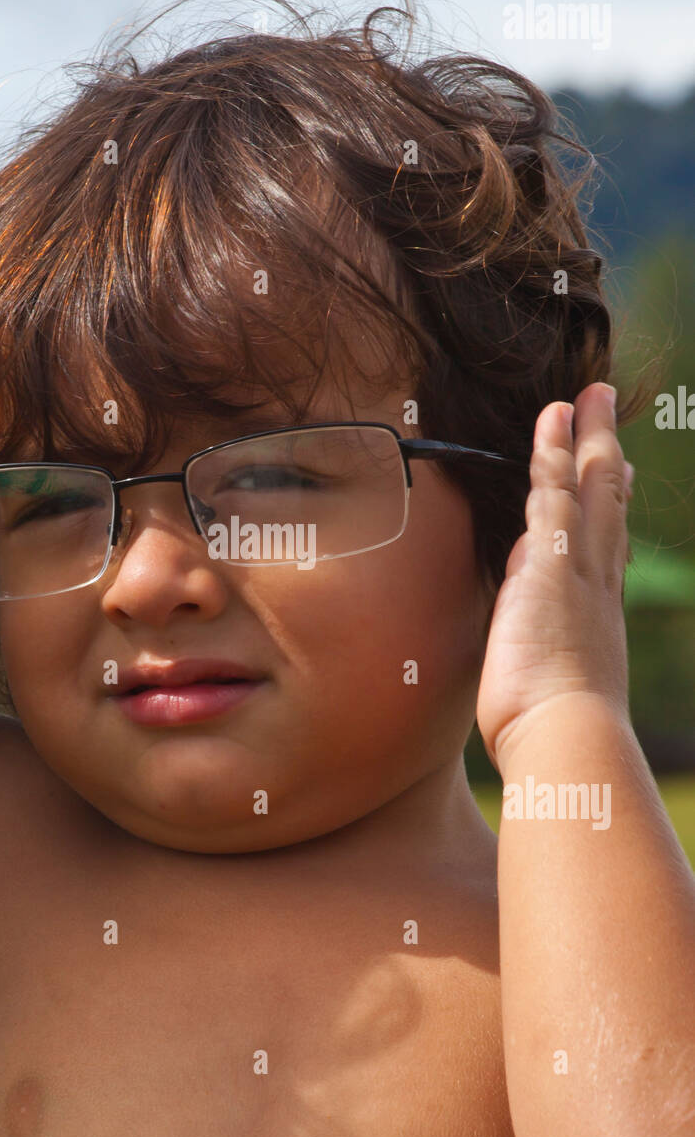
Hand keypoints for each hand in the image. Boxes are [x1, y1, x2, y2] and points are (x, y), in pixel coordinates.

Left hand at [476, 382, 633, 774]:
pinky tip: (552, 421)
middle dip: (605, 451)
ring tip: (583, 396)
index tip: (614, 471)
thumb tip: (522, 612)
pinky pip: (553, 495)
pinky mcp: (553, 564)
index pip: (605, 544)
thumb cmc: (553, 730)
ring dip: (585, 436)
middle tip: (604, 409)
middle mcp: (597, 584)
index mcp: (596, 613)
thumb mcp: (551, 678)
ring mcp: (580, 570)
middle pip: (607, 501)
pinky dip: (553, 454)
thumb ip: (536, 639)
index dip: (607, 503)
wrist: (568, 740)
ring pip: (588, 486)